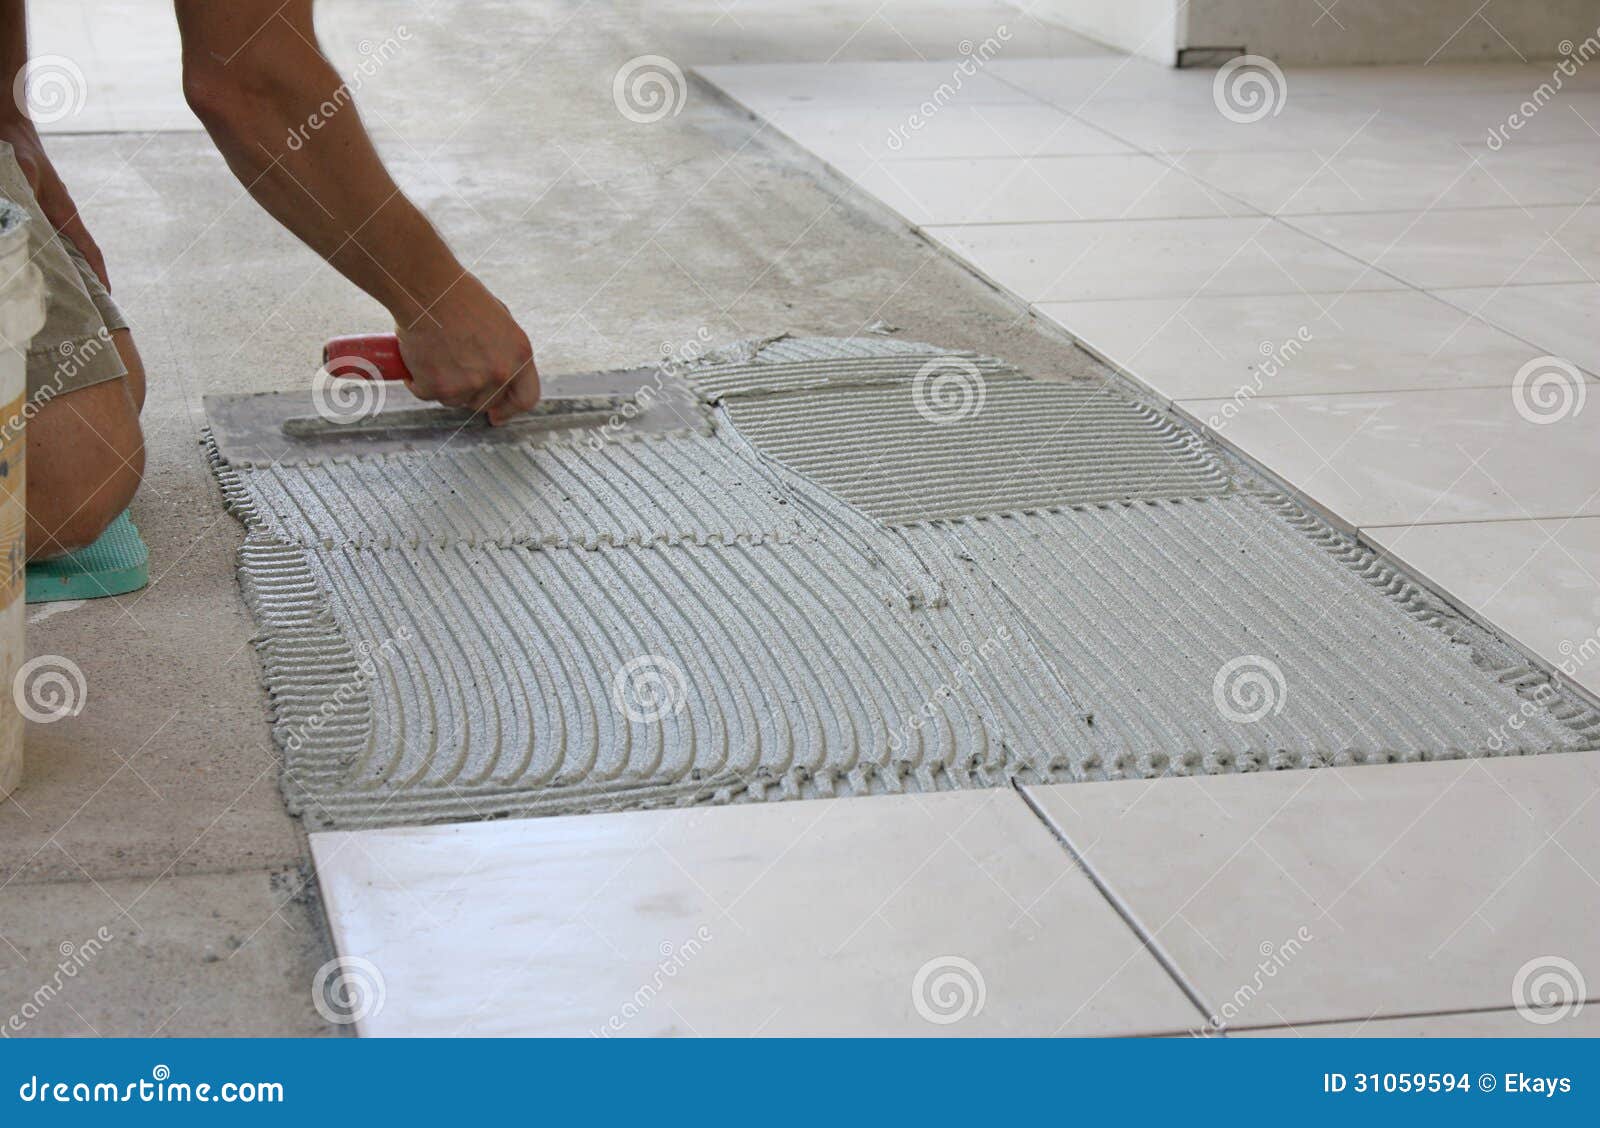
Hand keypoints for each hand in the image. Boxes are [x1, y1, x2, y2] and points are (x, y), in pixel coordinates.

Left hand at [0, 121, 110, 287]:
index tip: (104, 297)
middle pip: (78, 255)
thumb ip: (25, 199)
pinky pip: (43, 239)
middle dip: (84, 281)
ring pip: (60, 249)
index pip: (89, 250)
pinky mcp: (31, 209)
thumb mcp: (21, 172)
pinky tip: (36, 266)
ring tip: (61, 296)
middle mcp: (59, 216)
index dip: (98, 274)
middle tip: (84, 309)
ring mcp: (46, 213)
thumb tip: (24, 222)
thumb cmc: (15, 147)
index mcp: (64, 212)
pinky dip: (44, 257)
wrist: (7, 122)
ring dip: (64, 271)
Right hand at [393, 276, 539, 424]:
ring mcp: (470, 383)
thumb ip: (504, 351)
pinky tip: (418, 355)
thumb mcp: (499, 322)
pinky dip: (418, 380)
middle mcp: (500, 373)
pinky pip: (427, 394)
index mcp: (520, 355)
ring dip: (444, 385)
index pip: (526, 398)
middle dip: (470, 393)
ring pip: (456, 401)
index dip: (511, 409)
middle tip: (453, 372)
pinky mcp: (439, 387)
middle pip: (487, 402)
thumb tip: (502, 375)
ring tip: (436, 352)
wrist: (425, 288)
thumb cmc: (458, 296)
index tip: (497, 416)